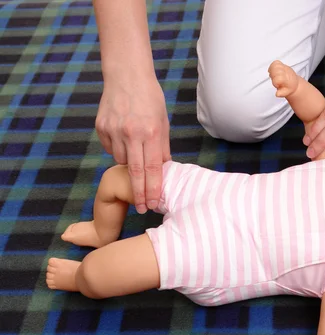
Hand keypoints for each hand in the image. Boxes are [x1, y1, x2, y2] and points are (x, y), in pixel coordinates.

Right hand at [95, 75, 170, 213]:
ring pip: (121, 161)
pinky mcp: (101, 128)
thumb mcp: (163, 122)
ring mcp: (114, 130)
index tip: (152, 204)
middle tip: (142, 208)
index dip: (152, 189)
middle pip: (135, 172)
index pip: (152, 168)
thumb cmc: (150, 99)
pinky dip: (118, 149)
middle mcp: (131, 133)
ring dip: (129, 163)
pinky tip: (123, 136)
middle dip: (139, 193)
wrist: (127, 75)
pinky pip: (110, 148)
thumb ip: (162, 148)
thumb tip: (162, 171)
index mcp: (151, 132)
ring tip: (135, 148)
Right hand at [268, 60, 298, 97]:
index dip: (275, 83)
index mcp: (286, 79)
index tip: (278, 85)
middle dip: (273, 76)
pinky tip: (273, 71)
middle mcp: (285, 72)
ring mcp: (284, 68)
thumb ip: (281, 93)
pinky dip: (272, 66)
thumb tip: (277, 94)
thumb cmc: (289, 87)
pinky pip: (275, 62)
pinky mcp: (282, 65)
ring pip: (274, 66)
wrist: (295, 82)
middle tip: (276, 80)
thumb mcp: (286, 93)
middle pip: (274, 72)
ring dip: (272, 71)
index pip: (277, 79)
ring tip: (274, 75)